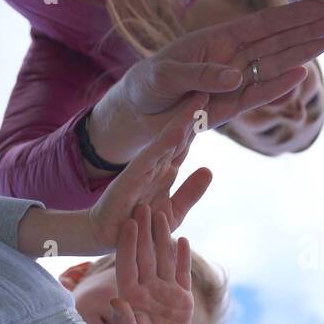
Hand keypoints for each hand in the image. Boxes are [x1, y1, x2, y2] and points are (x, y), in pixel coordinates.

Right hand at [85, 98, 211, 251]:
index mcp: (165, 169)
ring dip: (183, 119)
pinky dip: (165, 142)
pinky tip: (178, 130)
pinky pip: (151, 157)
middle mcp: (156, 164)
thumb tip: (209, 170)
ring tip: (199, 98)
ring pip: (167, 139)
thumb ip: (191, 191)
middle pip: (179, 134)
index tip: (216, 104)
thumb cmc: (141, 224)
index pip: (186, 142)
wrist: (107, 235)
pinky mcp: (132, 177)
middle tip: (209, 89)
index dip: (199, 124)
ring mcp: (144, 168)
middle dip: (193, 113)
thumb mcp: (174, 209)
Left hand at [88, 0, 323, 165]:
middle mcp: (232, 60)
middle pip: (278, 43)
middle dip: (309, 30)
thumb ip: (198, 74)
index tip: (320, 6)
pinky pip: (258, 97)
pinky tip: (302, 75)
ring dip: (303, 54)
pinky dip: (278, 88)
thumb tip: (234, 76)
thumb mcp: (163, 76)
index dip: (291, 16)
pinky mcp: (231, 110)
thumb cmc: (145, 87)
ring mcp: (235, 84)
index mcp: (217, 41)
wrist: (135, 117)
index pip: (262, 26)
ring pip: (275, 67)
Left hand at [107, 203, 193, 323]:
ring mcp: (164, 293)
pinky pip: (182, 274)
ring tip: (165, 212)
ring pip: (163, 259)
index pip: (127, 264)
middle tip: (146, 204)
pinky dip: (183, 258)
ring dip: (163, 237)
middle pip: (145, 254)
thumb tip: (117, 301)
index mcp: (129, 296)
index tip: (129, 222)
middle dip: (145, 229)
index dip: (128, 243)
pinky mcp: (181, 300)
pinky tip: (184, 239)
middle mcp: (146, 289)